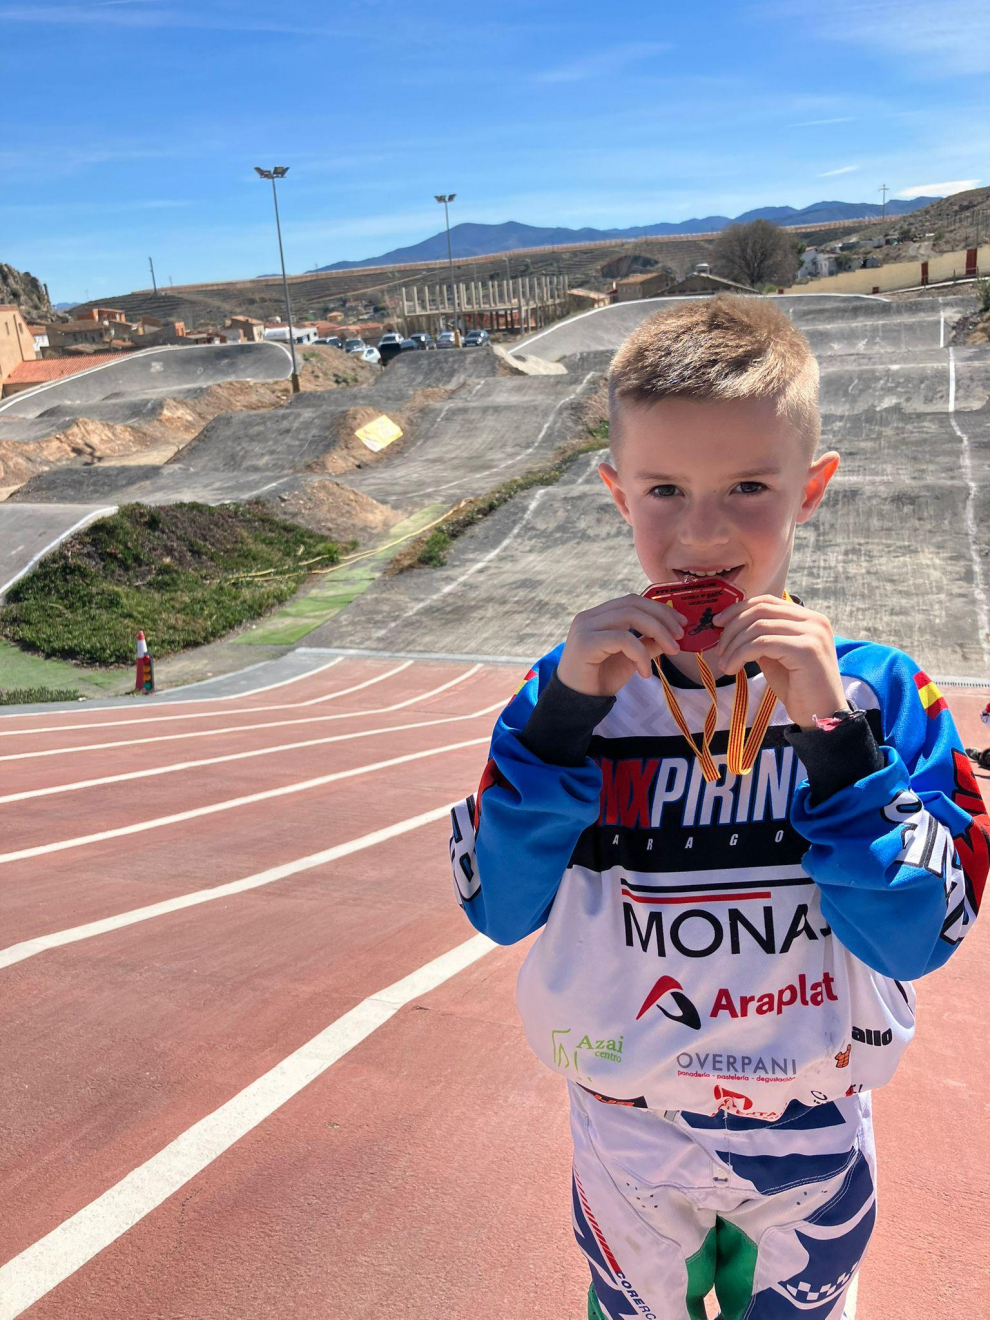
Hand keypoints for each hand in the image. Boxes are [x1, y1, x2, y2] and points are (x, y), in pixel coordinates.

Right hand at [557, 594, 686, 696]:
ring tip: (671, 651)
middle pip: (633, 604)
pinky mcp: (585, 642)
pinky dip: (640, 654)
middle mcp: (590, 616)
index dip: (659, 608)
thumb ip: (647, 643)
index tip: (681, 622)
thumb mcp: (631, 658)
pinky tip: (645, 672)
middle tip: (680, 636)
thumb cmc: (600, 679)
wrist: (577, 702)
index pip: (633, 601)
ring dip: (657, 632)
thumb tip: (672, 634)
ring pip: (630, 616)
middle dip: (662, 617)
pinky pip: (623, 639)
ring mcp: (585, 627)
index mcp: (599, 616)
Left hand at [712, 596, 847, 728]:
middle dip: (732, 628)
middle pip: (761, 611)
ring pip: (758, 627)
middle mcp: (814, 620)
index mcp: (809, 618)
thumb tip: (730, 627)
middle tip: (719, 650)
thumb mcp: (775, 657)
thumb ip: (761, 638)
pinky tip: (732, 668)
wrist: (822, 715)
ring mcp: (812, 633)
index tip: (718, 623)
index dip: (738, 609)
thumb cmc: (798, 688)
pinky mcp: (806, 649)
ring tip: (724, 664)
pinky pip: (762, 644)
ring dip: (734, 646)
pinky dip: (741, 654)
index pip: (767, 601)